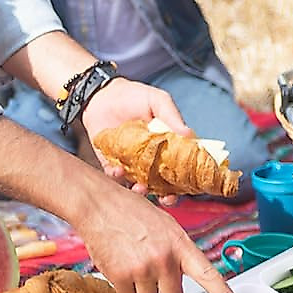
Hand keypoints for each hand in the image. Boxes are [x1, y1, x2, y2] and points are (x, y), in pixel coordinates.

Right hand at [74, 174, 241, 292]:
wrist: (99, 204)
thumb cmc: (131, 212)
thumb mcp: (164, 226)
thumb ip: (175, 253)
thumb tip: (177, 282)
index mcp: (180, 243)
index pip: (207, 274)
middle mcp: (165, 258)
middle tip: (155, 283)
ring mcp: (143, 268)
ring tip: (134, 268)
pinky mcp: (121, 276)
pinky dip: (124, 291)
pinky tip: (120, 267)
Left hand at [81, 77, 190, 199]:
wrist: (102, 94)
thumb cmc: (134, 96)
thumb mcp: (158, 101)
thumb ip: (172, 117)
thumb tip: (189, 134)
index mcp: (167, 144)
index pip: (180, 166)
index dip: (185, 180)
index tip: (188, 188)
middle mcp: (151, 157)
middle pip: (163, 183)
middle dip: (166, 195)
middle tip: (166, 199)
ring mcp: (132, 162)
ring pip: (140, 184)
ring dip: (141, 190)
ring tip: (140, 188)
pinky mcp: (111, 163)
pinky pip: (115, 176)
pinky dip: (117, 177)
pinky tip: (118, 171)